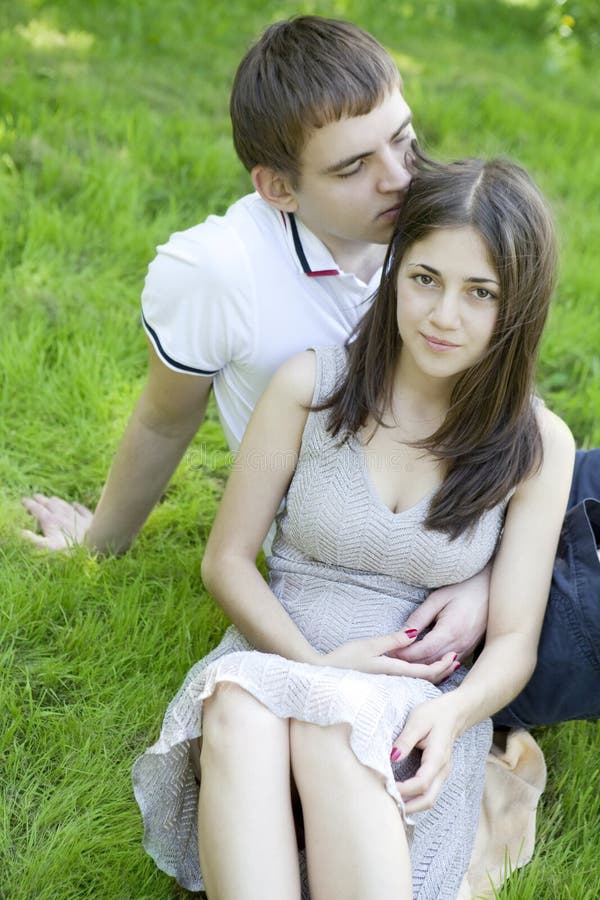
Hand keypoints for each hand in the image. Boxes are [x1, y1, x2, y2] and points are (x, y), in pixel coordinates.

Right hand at [21, 494, 93, 550]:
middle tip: (35, 496)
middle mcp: (63, 515)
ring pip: (64, 505)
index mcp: (50, 521)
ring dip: (56, 501)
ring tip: (51, 499)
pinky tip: (75, 504)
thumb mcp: (46, 547)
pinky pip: (81, 509)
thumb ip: (32, 539)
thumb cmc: (68, 550)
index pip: (37, 509)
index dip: (29, 504)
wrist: (95, 546)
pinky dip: (77, 506)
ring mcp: (77, 516)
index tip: (23, 500)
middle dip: (41, 500)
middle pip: (50, 504)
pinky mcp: (90, 520)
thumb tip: (20, 531)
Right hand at [322, 631, 457, 683]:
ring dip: (434, 674)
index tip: (454, 657)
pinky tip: (423, 672)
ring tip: (447, 667)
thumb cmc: (344, 659)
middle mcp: (393, 681)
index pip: (425, 672)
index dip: (442, 666)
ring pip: (417, 682)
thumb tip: (415, 634)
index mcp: (392, 670)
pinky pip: (408, 682)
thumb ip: (392, 640)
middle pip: (425, 679)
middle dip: (443, 671)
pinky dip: (421, 676)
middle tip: (457, 661)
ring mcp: (388, 685)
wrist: (323, 675)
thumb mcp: (368, 645)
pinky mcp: (383, 685)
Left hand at [390, 566, 490, 664]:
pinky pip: (448, 666)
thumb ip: (420, 617)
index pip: (422, 651)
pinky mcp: (469, 651)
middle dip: (408, 664)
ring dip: (420, 668)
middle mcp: (460, 644)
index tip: (388, 652)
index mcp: (451, 630)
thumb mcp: (438, 598)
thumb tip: (403, 634)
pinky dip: (433, 668)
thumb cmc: (464, 589)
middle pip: (429, 663)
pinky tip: (420, 665)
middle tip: (388, 661)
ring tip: (400, 664)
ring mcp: (466, 650)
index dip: (403, 654)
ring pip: (439, 668)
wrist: (492, 590)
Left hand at [392, 698, 460, 813]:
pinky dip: (415, 799)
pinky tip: (401, 796)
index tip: (387, 788)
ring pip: (429, 799)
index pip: (422, 783)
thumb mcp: (417, 721)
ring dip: (412, 805)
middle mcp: (442, 770)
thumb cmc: (434, 714)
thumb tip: (392, 757)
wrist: (453, 712)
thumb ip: (405, 740)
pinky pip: (428, 792)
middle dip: (409, 806)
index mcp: (437, 758)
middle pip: (428, 799)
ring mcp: (442, 774)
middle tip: (387, 806)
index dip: (404, 790)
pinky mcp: (438, 773)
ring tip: (392, 803)